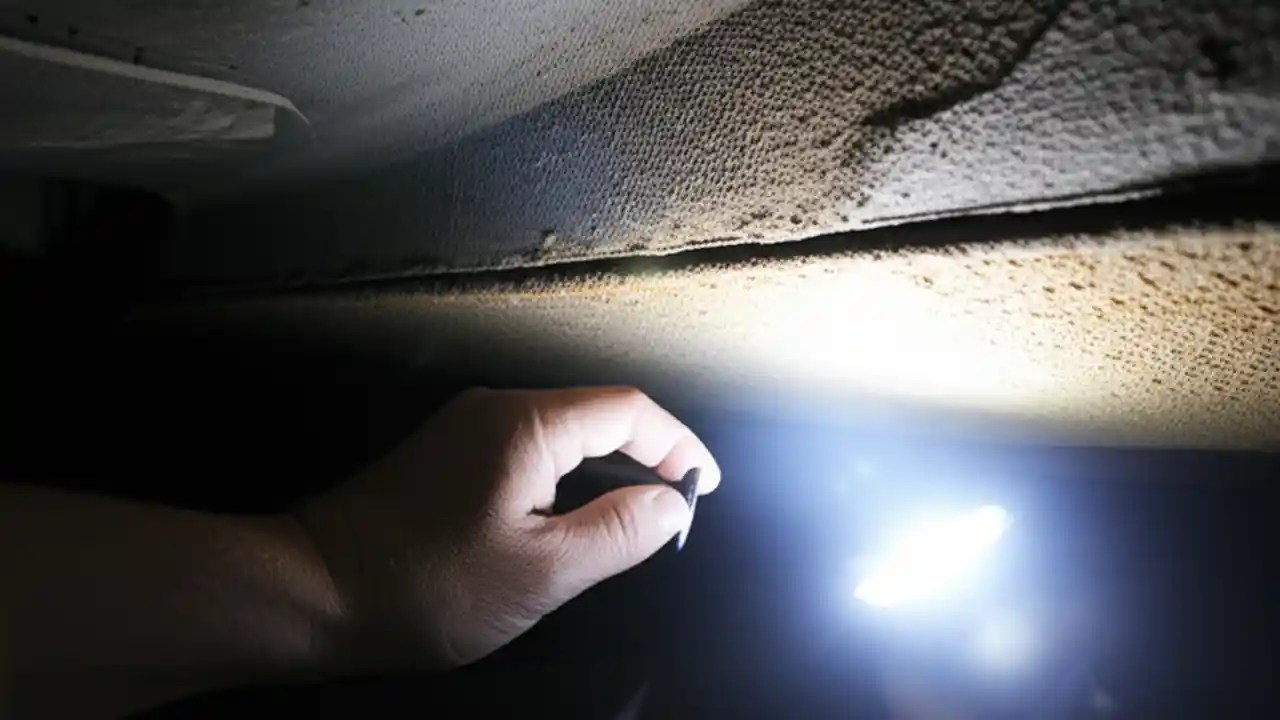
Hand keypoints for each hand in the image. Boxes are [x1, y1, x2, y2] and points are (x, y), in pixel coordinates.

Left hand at [294, 387, 719, 670]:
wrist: (312, 591)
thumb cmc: (428, 587)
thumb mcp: (541, 573)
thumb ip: (618, 534)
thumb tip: (670, 505)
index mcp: (525, 424)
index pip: (629, 410)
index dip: (679, 445)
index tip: (706, 488)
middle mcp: (496, 409)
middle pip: (596, 415)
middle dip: (647, 457)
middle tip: (674, 513)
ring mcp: (466, 429)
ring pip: (563, 435)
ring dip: (606, 472)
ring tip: (633, 524)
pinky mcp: (447, 455)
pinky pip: (529, 452)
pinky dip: (567, 480)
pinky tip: (570, 524)